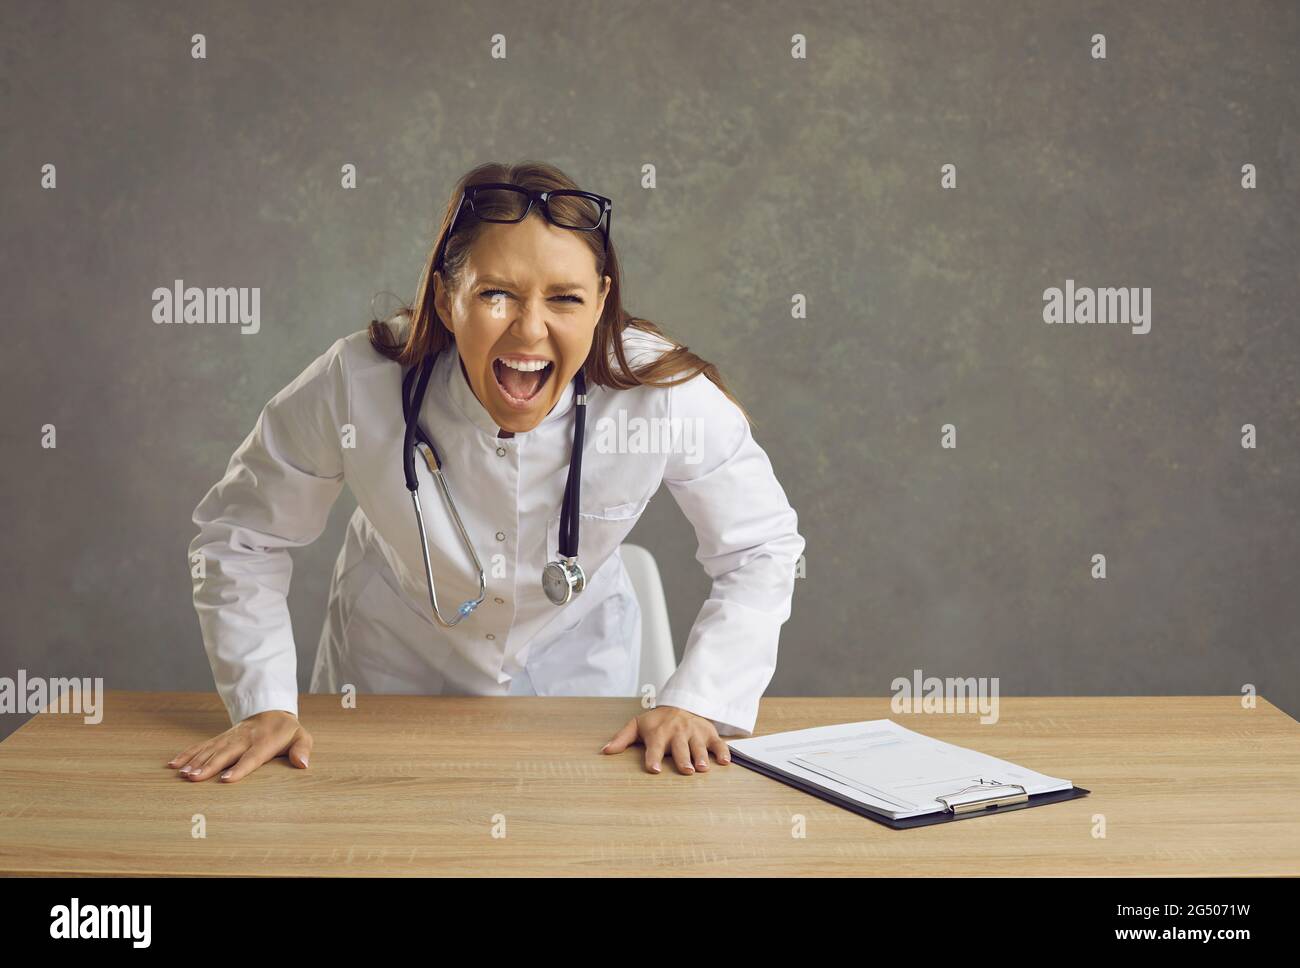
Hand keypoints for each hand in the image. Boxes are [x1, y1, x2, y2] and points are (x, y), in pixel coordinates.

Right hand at [166, 710, 311, 782]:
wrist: (270, 711)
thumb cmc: (286, 731)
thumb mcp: (301, 737)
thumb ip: (303, 749)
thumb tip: (303, 764)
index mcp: (264, 742)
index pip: (251, 757)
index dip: (239, 769)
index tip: (225, 780)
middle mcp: (243, 739)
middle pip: (225, 754)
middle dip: (209, 766)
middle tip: (193, 779)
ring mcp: (229, 738)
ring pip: (210, 750)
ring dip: (195, 762)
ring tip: (182, 775)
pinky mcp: (219, 739)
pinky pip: (201, 746)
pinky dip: (187, 754)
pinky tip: (173, 764)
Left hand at [601, 705, 731, 774]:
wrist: (681, 704)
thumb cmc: (658, 721)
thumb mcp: (637, 725)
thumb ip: (622, 739)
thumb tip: (604, 751)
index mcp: (659, 733)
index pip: (655, 747)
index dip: (654, 758)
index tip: (654, 769)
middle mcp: (678, 733)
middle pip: (680, 748)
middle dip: (683, 759)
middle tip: (686, 770)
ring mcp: (695, 733)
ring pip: (699, 746)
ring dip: (701, 757)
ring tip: (702, 768)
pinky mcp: (709, 734)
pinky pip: (718, 743)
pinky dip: (723, 752)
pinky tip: (725, 762)